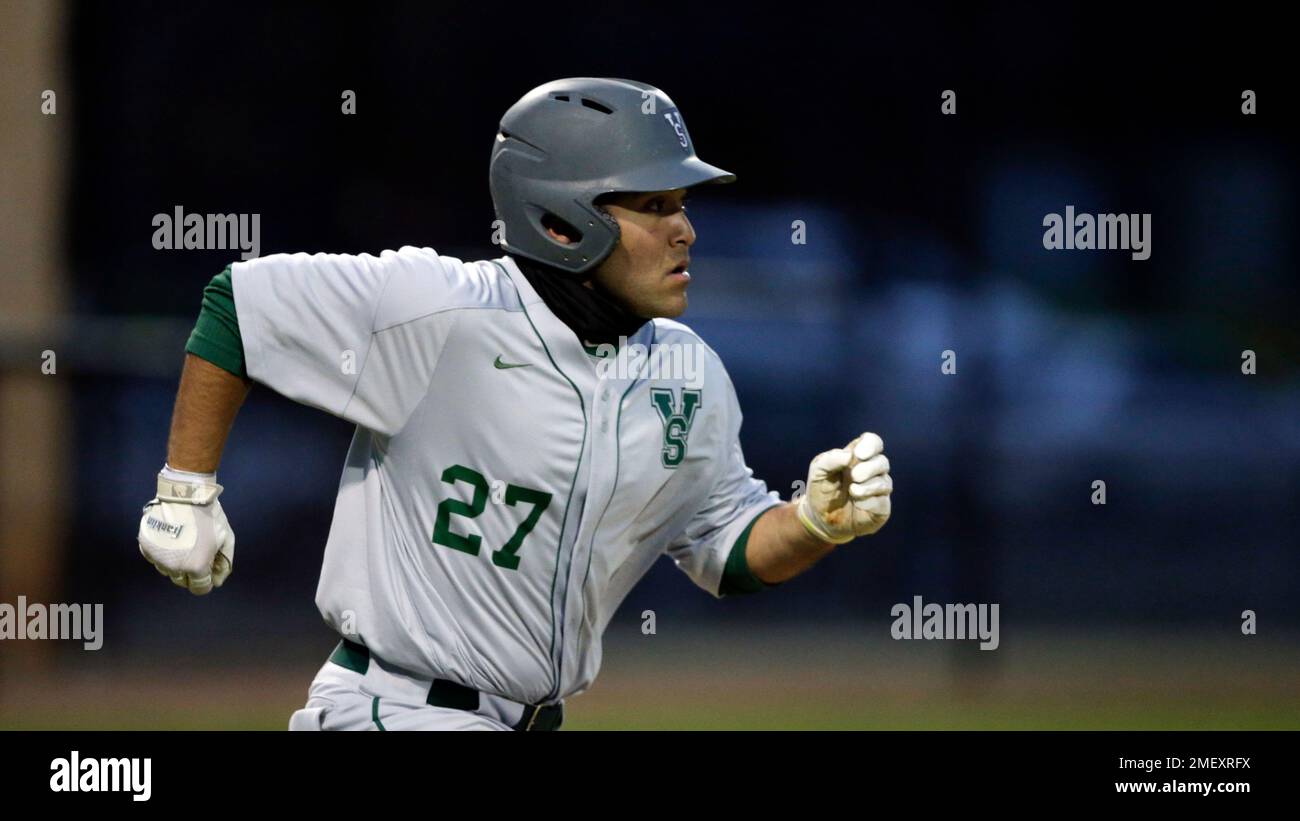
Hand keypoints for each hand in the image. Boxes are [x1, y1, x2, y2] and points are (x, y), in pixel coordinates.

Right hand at [137, 472, 234, 594]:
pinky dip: (163, 554)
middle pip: (182, 581)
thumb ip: (224, 563)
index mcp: (195, 567)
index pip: (200, 588)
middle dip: (191, 573)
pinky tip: (171, 540)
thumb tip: (218, 580)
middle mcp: (174, 567)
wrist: (184, 494)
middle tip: (197, 553)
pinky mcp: (146, 547)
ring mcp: (157, 558)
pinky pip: (154, 559)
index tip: (208, 569)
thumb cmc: (209, 516)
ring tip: (184, 544)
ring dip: (176, 564)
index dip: (207, 581)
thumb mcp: (226, 538)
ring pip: (167, 571)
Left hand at [796, 432, 891, 543]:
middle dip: (869, 468)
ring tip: (852, 491)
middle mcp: (872, 471)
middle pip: (882, 462)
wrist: (820, 519)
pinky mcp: (880, 507)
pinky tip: (858, 503)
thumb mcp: (817, 473)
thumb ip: (829, 460)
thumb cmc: (821, 491)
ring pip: (885, 482)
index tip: (859, 454)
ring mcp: (878, 489)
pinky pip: (882, 502)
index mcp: (857, 457)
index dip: (871, 445)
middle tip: (854, 476)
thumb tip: (849, 455)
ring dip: (869, 486)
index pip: (873, 442)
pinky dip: (870, 501)